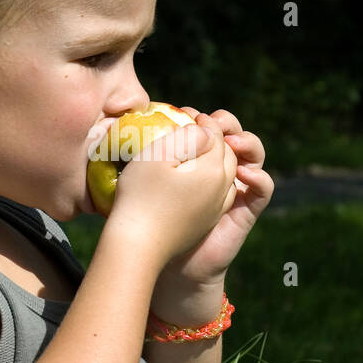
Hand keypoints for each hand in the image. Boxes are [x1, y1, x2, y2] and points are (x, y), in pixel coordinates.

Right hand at [108, 114, 237, 266]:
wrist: (136, 247)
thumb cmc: (140, 197)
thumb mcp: (158, 156)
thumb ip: (188, 136)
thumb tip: (206, 130)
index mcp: (215, 170)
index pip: (217, 135)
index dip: (203, 122)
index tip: (184, 115)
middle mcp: (222, 190)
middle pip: (226, 154)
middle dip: (212, 139)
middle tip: (189, 130)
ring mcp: (215, 209)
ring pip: (223, 175)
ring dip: (212, 160)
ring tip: (190, 153)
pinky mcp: (205, 223)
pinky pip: (215, 194)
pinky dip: (208, 181)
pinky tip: (189, 179)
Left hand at [155, 108, 273, 285]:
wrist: (168, 263)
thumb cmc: (155, 219)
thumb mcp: (153, 182)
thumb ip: (158, 157)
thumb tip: (161, 128)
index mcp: (197, 160)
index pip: (209, 128)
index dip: (202, 118)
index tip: (184, 112)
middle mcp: (219, 171)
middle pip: (234, 135)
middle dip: (227, 123)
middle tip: (213, 122)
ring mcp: (237, 188)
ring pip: (253, 156)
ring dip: (248, 143)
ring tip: (233, 142)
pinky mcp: (248, 209)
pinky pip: (263, 189)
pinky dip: (260, 178)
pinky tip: (245, 174)